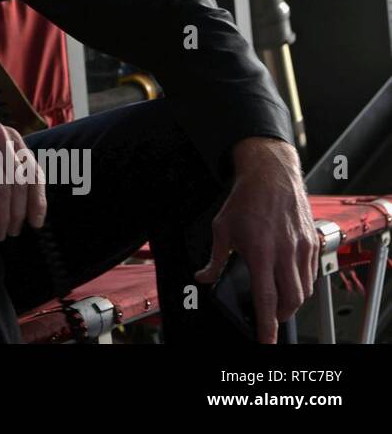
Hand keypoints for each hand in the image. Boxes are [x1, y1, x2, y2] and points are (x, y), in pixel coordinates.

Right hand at [0, 113, 46, 240]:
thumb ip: (7, 167)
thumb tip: (29, 204)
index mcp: (10, 135)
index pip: (33, 172)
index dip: (37, 200)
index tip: (36, 223)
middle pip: (17, 182)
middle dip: (17, 213)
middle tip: (13, 233)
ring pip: (1, 187)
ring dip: (3, 217)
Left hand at [194, 137, 319, 342]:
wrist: (271, 175)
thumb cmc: (245, 200)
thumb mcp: (221, 229)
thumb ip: (214, 259)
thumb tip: (203, 278)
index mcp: (261, 251)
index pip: (266, 298)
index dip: (267, 324)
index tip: (266, 340)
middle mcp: (286, 252)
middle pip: (291, 300)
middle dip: (281, 316)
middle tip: (269, 319)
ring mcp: (303, 248)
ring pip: (305, 290)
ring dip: (293, 302)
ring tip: (278, 303)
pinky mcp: (313, 242)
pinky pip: (313, 274)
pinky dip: (303, 284)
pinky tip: (290, 282)